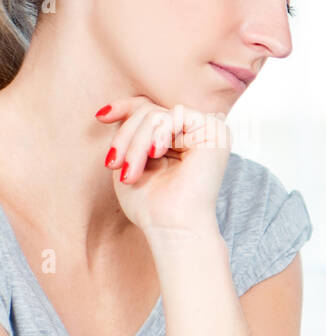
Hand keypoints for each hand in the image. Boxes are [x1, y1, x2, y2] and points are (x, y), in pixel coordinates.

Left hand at [96, 97, 231, 236]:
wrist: (172, 227)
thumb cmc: (151, 204)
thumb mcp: (133, 160)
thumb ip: (133, 133)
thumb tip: (125, 107)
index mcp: (183, 139)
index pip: (152, 110)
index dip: (124, 108)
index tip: (101, 117)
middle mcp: (198, 132)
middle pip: (148, 111)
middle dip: (125, 137)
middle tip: (114, 165)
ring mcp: (209, 130)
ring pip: (155, 115)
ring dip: (134, 143)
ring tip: (130, 171)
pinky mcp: (215, 131)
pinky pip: (172, 116)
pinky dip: (156, 135)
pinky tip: (156, 155)